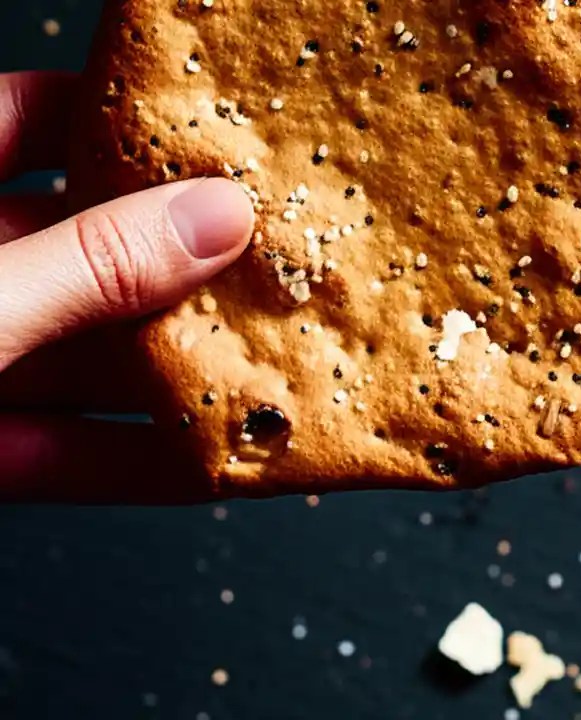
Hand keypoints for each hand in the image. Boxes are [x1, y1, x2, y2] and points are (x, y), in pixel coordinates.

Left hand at [0, 71, 252, 503]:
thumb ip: (85, 268)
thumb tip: (217, 220)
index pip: (23, 123)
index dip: (121, 121)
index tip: (223, 134)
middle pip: (76, 250)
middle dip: (179, 263)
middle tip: (281, 257)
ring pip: (80, 360)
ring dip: (174, 374)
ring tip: (281, 366)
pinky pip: (59, 452)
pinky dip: (128, 463)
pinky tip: (213, 461)